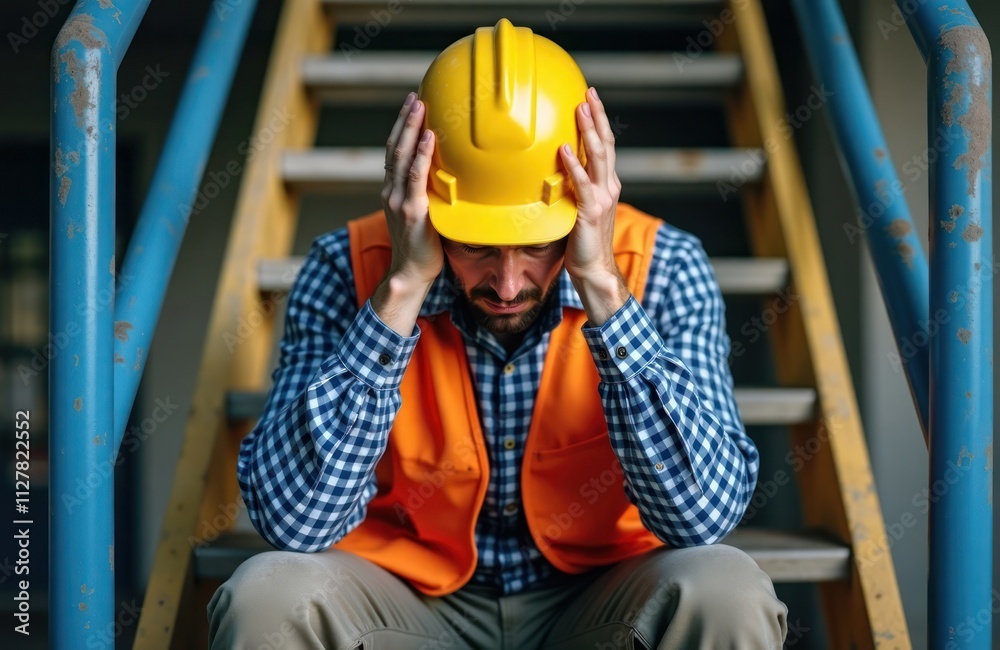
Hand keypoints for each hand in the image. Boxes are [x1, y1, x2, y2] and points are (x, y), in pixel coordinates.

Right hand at [380, 92, 441, 287]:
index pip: (394, 152)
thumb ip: (430, 195)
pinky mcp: (411, 210)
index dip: (401, 128)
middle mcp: (391, 191)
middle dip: (404, 120)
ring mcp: (399, 200)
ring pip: (401, 156)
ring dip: (411, 128)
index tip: (411, 106)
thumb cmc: (422, 247)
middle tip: (415, 96)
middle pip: (394, 146)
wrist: (410, 273)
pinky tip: (428, 138)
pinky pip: (415, 177)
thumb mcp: (425, 214)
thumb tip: (453, 177)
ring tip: (420, 106)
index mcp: (393, 190)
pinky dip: (420, 155)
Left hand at [559, 87, 629, 323]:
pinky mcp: (590, 211)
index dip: (599, 121)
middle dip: (597, 116)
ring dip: (590, 131)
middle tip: (588, 93)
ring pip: (599, 156)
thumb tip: (551, 171)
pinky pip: (582, 182)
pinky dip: (574, 164)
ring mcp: (602, 197)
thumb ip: (572, 188)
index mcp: (607, 184)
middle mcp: (609, 186)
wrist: (594, 268)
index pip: (606, 146)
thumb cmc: (582, 242)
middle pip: (606, 143)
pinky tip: (565, 149)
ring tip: (580, 109)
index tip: (590, 98)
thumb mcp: (578, 208)